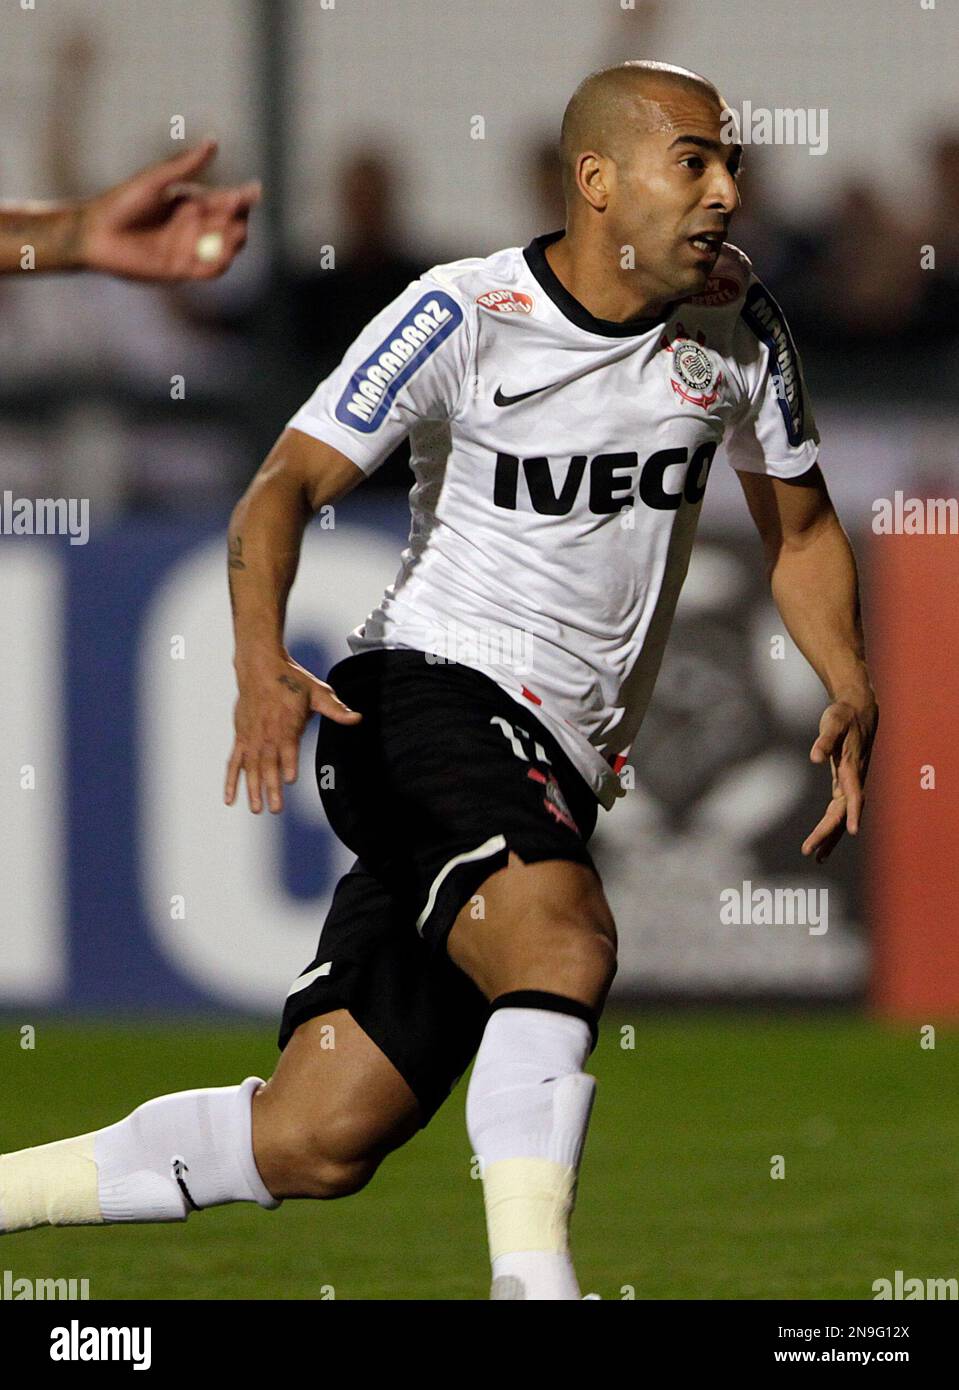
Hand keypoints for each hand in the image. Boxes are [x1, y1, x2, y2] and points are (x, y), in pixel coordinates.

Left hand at [79, 139, 259, 280]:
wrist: (97, 233)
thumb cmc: (122, 202)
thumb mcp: (157, 180)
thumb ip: (185, 165)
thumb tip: (213, 142)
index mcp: (191, 203)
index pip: (225, 202)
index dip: (242, 198)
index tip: (253, 190)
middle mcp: (194, 228)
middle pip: (230, 226)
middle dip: (240, 219)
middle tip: (239, 211)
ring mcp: (189, 250)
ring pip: (225, 249)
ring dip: (234, 241)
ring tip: (236, 231)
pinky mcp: (181, 270)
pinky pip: (209, 270)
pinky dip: (221, 262)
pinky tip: (225, 253)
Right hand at [224, 656, 361, 814]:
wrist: (260, 667)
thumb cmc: (291, 680)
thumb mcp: (317, 692)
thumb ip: (336, 709)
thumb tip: (357, 718)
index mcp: (287, 724)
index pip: (287, 747)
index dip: (288, 763)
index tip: (289, 779)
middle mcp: (267, 734)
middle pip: (268, 764)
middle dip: (271, 788)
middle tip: (275, 809)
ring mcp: (252, 737)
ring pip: (251, 768)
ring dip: (253, 789)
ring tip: (256, 809)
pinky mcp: (241, 738)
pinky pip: (234, 762)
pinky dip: (231, 780)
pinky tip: (230, 799)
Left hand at [801, 696, 877, 862]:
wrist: (859, 711)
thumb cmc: (844, 716)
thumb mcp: (833, 722)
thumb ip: (825, 740)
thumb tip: (815, 757)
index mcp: (853, 767)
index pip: (853, 795)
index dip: (853, 812)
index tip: (854, 831)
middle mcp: (853, 780)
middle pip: (843, 813)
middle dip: (828, 833)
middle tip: (808, 852)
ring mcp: (850, 784)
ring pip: (842, 816)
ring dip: (831, 837)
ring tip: (817, 859)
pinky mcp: (844, 784)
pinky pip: (838, 811)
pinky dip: (831, 826)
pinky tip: (821, 841)